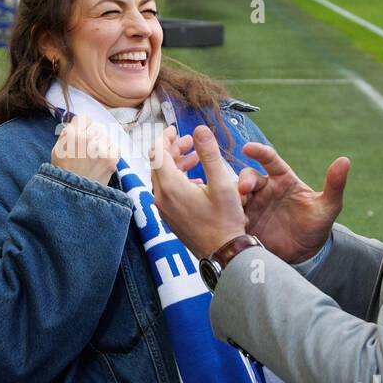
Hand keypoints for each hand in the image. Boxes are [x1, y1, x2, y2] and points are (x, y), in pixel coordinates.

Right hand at [50, 115, 118, 184]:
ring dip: (101, 144)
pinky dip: (110, 153)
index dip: (82, 127)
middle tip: (86, 151)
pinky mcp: (111, 159)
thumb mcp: (56, 150)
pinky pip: (115, 147)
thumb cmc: (63, 173)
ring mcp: (101, 149)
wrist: (73, 195)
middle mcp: (87, 139)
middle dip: (92, 136)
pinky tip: (101, 161)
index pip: (84, 118)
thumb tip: (77, 123)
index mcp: (72, 135)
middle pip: (96, 127)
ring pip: (106, 136)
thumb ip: (67, 133)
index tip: (81, 135)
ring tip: (93, 158)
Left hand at [151, 125, 246, 258]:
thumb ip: (209, 154)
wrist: (222, 254)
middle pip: (158, 164)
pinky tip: (197, 179)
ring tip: (195, 157)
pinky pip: (167, 192)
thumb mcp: (222, 183)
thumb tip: (200, 129)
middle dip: (172, 149)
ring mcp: (164, 209)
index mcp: (170, 186)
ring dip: (176, 164)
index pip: (157, 152)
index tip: (176, 129)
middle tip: (190, 141)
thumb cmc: (225, 221)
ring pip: (162, 178)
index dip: (165, 137)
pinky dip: (178, 179)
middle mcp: (161, 198)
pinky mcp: (170, 217)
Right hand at [236, 142, 350, 264]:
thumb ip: (335, 184)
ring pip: (237, 196)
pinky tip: (233, 223)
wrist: (306, 255)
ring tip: (237, 208)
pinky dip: (230, 217)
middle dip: (243, 181)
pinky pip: (233, 217)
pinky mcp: (245, 223)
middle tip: (242, 190)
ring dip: (232, 199)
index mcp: (283, 179)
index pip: (269, 160)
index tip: (248, 148)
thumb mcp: (328, 206)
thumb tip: (345, 160)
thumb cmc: (316, 226)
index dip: (259, 152)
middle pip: (248, 177)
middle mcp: (264, 189)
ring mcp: (253, 206)